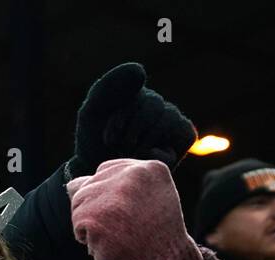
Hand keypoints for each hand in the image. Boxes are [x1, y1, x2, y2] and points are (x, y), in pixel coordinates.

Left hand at [68, 158, 197, 259]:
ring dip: (92, 228)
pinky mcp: (95, 219)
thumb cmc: (155, 236)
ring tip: (119, 238)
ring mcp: (112, 197)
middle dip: (96, 211)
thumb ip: (113, 184)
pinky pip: (79, 230)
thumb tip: (71, 184)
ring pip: (79, 208)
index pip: (105, 169)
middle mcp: (132, 176)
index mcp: (150, 169)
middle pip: (86, 188)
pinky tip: (113, 248)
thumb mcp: (146, 200)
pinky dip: (91, 243)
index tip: (122, 211)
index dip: (107, 194)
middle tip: (122, 228)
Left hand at [71, 63, 196, 176]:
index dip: (120, 120)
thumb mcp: (91, 113)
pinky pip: (182, 135)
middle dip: (132, 133)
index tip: (108, 139)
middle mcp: (157, 103)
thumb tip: (140, 71)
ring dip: (143, 143)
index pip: (136, 96)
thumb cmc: (94, 143)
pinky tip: (146, 157)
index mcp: (136, 93)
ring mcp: (172, 119)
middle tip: (119, 149)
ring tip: (130, 154)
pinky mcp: (183, 137)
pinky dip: (159, 153)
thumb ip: (107, 88)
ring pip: (167, 120)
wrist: (99, 173)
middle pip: (153, 106)